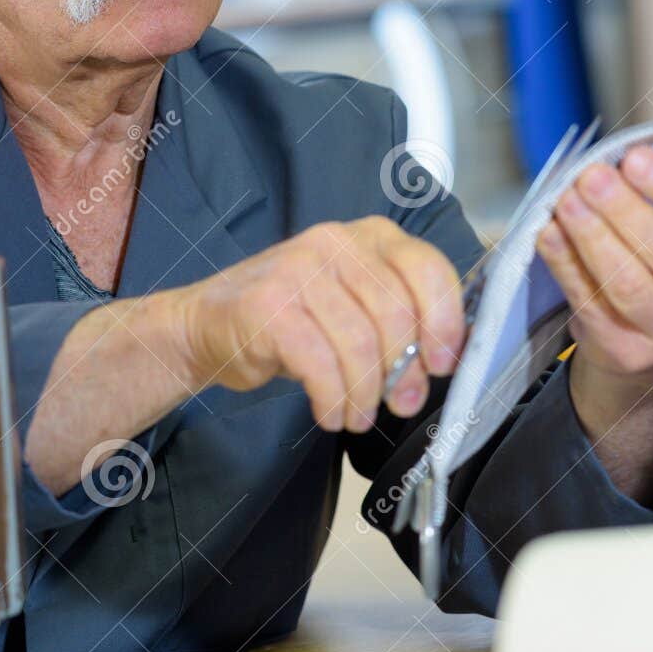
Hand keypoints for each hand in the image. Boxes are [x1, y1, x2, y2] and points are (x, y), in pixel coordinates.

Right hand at [174, 216, 463, 431]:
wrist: (207, 322)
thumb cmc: (291, 318)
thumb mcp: (353, 303)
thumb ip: (398, 318)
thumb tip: (443, 364)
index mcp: (370, 236)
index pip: (427, 270)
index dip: (445, 323)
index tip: (442, 365)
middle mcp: (335, 242)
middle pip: (395, 314)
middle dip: (404, 372)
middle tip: (400, 403)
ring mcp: (297, 269)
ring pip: (359, 344)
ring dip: (365, 395)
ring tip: (358, 415)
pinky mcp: (267, 305)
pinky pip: (319, 363)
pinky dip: (332, 399)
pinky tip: (331, 413)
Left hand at [536, 145, 652, 384]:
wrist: (652, 341)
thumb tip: (613, 163)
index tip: (634, 158)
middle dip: (623, 208)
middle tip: (590, 176)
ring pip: (628, 283)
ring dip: (592, 236)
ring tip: (566, 201)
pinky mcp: (628, 351)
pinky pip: (591, 303)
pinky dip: (566, 264)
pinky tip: (550, 233)